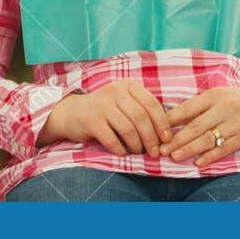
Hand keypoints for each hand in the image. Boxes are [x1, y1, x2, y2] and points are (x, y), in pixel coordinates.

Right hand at [36, 79, 172, 155]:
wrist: (72, 113)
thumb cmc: (105, 111)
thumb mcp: (124, 103)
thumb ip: (142, 111)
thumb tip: (165, 134)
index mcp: (128, 85)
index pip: (151, 103)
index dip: (162, 123)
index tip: (167, 139)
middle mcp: (115, 91)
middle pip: (141, 117)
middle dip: (151, 138)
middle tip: (154, 153)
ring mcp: (102, 105)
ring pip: (128, 129)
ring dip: (137, 146)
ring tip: (138, 153)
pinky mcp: (91, 120)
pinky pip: (112, 139)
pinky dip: (120, 149)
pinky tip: (122, 153)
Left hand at [160, 81, 239, 165]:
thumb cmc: (239, 100)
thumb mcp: (219, 96)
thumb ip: (198, 106)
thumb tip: (171, 119)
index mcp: (214, 95)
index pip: (188, 108)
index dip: (171, 120)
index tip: (156, 130)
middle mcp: (224, 108)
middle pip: (196, 126)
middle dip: (177, 139)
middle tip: (161, 149)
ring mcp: (235, 124)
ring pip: (208, 139)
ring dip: (189, 149)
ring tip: (174, 157)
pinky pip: (224, 149)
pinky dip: (210, 157)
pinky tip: (198, 163)